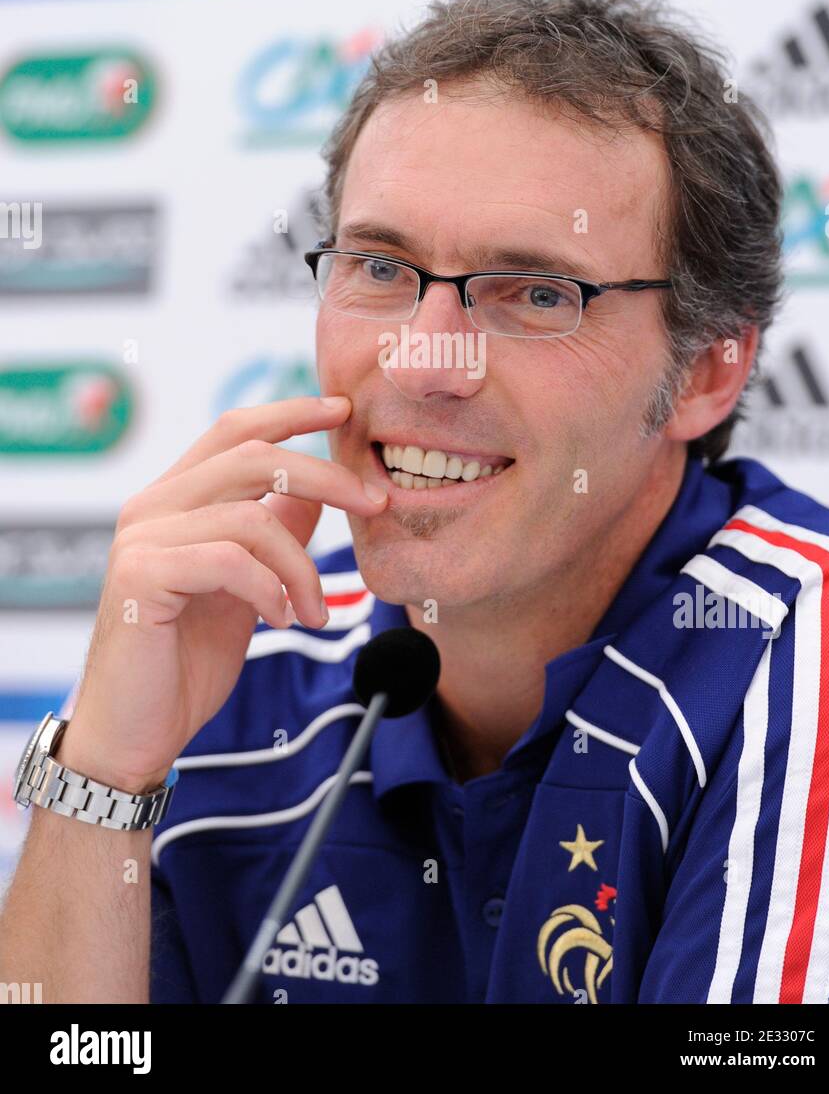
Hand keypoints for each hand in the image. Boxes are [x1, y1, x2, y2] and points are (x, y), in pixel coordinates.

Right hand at [57, 396, 387, 792]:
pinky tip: (280, 621)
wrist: (135, 733)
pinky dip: (270, 590)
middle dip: (326, 475)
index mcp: (174, 500)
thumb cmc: (185, 662)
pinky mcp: (141, 574)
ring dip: (302, 566)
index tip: (344, 410)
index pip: (234, 431)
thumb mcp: (248, 588)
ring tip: (316, 611)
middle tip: (377, 504)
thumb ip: (273, 534)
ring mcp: (141, 538)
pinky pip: (230, 561)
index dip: (291, 412)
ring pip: (251, 516)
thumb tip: (316, 493)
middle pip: (252, 456)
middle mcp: (151, 507)